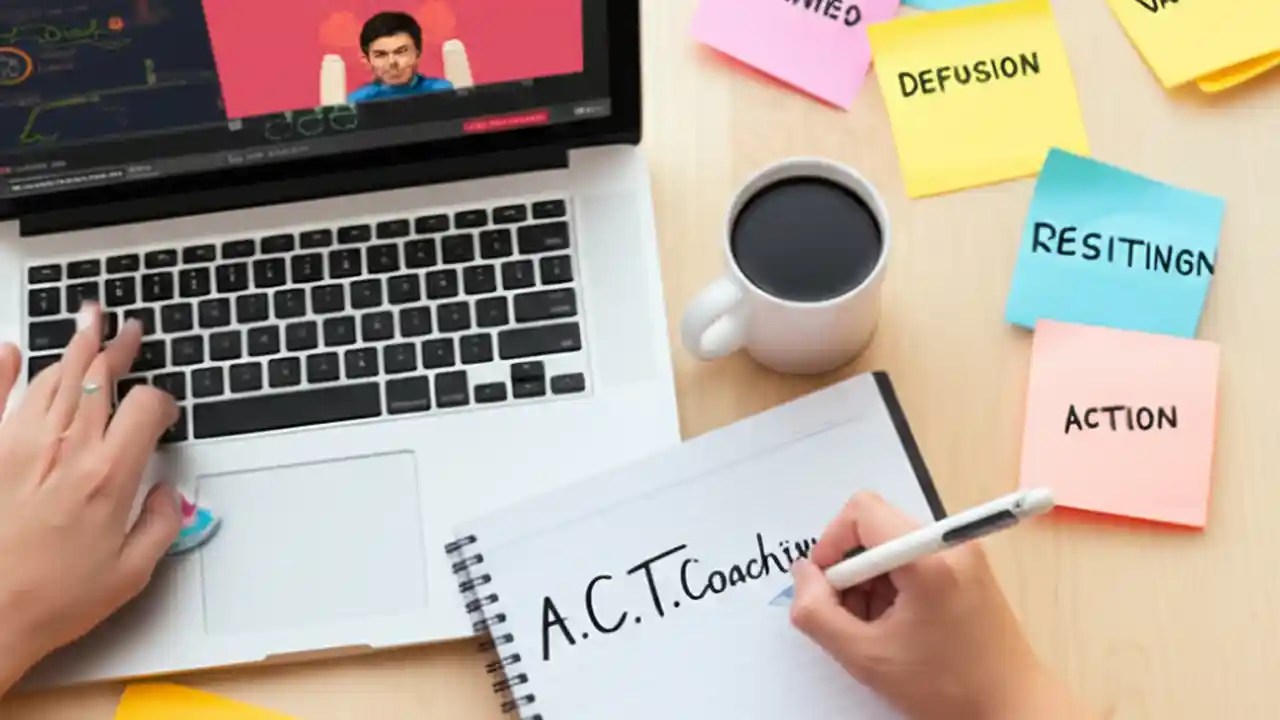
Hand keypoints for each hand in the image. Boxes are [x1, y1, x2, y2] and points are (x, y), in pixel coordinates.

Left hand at [0, 305, 181, 694]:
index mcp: (107, 477)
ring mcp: (17, 446)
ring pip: (52, 378)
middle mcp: (63, 450)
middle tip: (128, 330)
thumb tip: (170, 496)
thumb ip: (161, 526)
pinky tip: (8, 350)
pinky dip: (2, 368)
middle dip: (118, 348)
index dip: (163, 401)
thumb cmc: (47, 602)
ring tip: (87, 325)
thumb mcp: (130, 574)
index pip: (146, 407)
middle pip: (98, 377)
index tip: (163, 410)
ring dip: (74, 348)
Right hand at [789, 492, 1093, 719]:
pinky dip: (894, 586)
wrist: (1014, 708)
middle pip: (875, 527)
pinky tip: (897, 626)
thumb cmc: (951, 688)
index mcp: (928, 559)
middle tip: (850, 616)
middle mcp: (950, 544)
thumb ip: (818, 613)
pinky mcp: (968, 567)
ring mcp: (963, 554)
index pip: (862, 511)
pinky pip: (914, 559)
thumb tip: (803, 576)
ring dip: (871, 581)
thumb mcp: (867, 657)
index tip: (826, 583)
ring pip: (892, 544)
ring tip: (877, 628)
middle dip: (851, 570)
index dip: (831, 543)